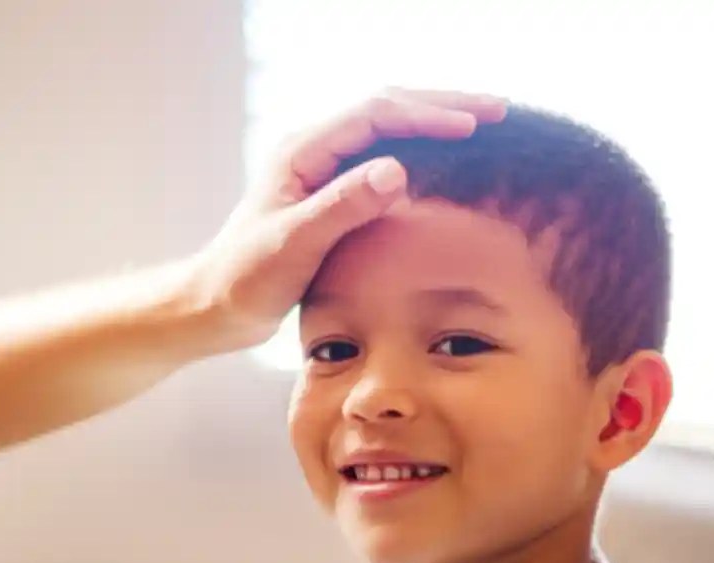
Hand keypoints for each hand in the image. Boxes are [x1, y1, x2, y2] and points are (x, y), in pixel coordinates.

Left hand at [185, 88, 507, 353]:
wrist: (216, 306)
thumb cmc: (245, 278)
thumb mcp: (293, 245)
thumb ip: (342, 207)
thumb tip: (399, 170)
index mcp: (303, 151)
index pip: (375, 114)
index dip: (426, 115)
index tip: (473, 126)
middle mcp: (314, 151)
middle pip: (387, 109)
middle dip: (442, 105)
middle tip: (497, 111)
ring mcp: (323, 170)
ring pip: (389, 129)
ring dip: (435, 122)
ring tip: (484, 124)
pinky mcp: (332, 194)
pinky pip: (385, 157)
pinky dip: (422, 152)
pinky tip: (450, 162)